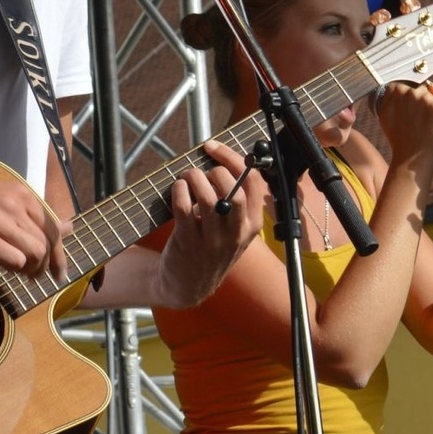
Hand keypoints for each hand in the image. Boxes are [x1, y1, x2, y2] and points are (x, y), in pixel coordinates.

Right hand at [0, 179, 70, 282]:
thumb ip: (33, 215)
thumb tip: (70, 227)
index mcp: (19, 192)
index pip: (54, 225)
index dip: (59, 252)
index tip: (58, 270)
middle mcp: (13, 203)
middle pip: (47, 242)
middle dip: (45, 264)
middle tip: (36, 277)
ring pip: (36, 252)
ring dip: (32, 269)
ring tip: (22, 274)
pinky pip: (16, 260)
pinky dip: (17, 270)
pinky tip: (8, 270)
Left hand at [152, 141, 264, 308]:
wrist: (187, 285)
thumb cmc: (210, 249)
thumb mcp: (234, 230)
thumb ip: (233, 202)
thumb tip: (220, 160)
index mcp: (252, 225)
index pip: (254, 182)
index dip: (234, 158)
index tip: (215, 148)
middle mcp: (236, 233)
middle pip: (234, 190)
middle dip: (216, 170)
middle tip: (203, 171)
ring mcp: (212, 240)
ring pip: (207, 197)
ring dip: (194, 178)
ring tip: (187, 177)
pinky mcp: (187, 242)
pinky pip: (184, 208)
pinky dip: (180, 190)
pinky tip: (178, 188)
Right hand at [375, 80, 432, 178]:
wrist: (410, 162)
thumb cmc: (401, 142)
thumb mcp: (386, 118)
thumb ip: (390, 101)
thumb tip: (397, 89)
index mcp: (394, 92)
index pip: (412, 85)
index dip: (420, 97)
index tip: (423, 110)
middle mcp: (408, 93)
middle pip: (428, 87)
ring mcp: (424, 99)